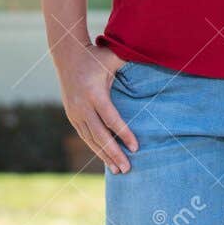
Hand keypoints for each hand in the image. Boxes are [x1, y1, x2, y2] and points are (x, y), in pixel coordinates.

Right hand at [56, 44, 137, 172]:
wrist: (67, 54)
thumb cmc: (96, 55)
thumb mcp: (113, 57)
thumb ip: (130, 62)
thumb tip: (156, 60)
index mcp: (94, 93)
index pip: (111, 119)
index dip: (124, 134)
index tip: (136, 148)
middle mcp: (82, 106)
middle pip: (100, 135)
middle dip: (114, 153)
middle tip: (127, 169)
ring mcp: (74, 112)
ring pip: (90, 139)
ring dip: (104, 155)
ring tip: (118, 170)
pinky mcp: (71, 115)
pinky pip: (84, 136)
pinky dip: (95, 148)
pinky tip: (105, 158)